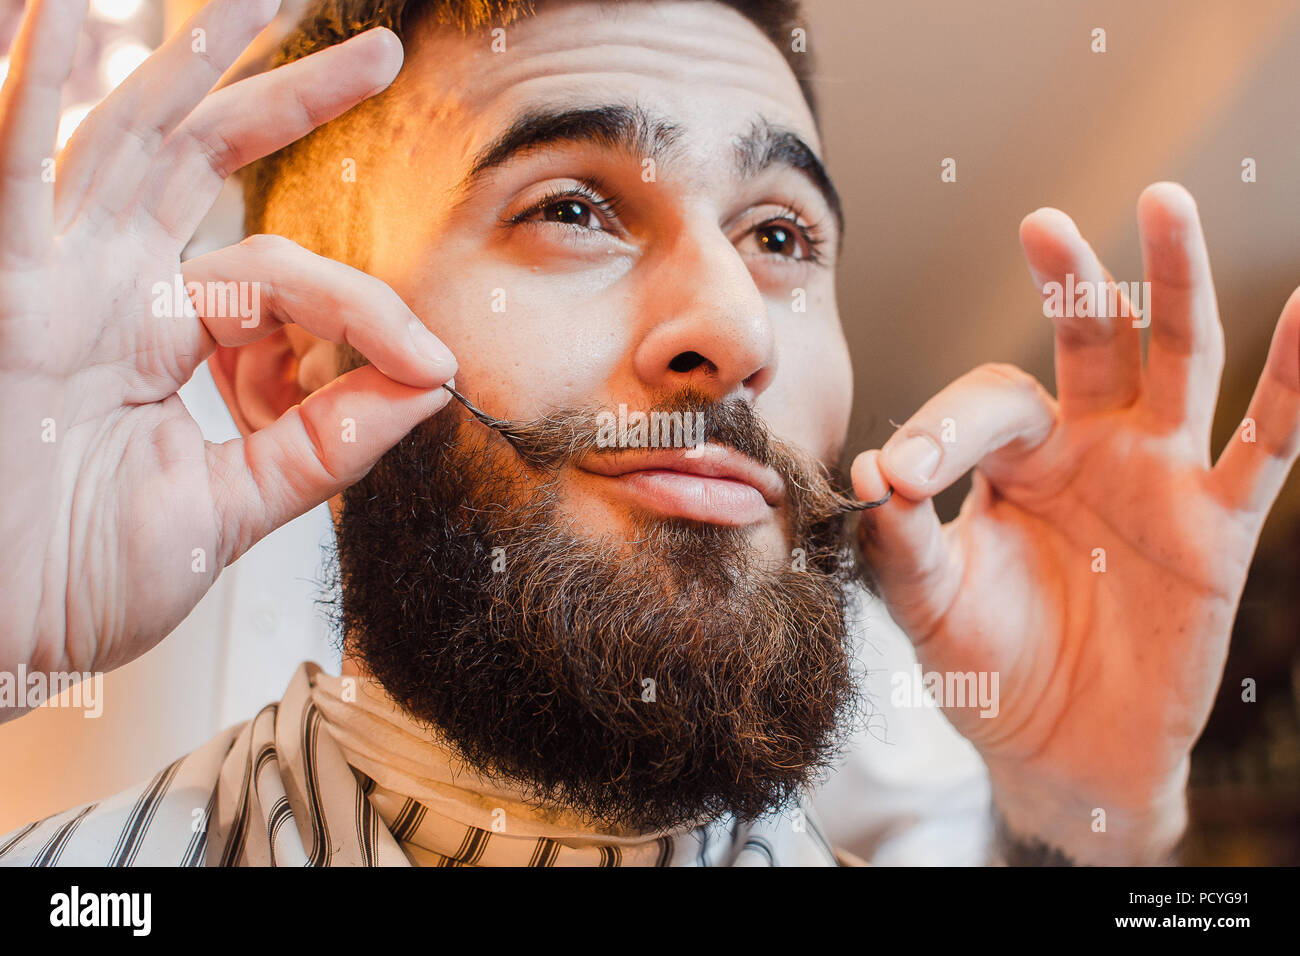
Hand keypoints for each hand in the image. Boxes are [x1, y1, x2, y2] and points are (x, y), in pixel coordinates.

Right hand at [0, 0, 455, 714]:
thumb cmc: (75, 581)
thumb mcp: (231, 508)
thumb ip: (324, 444)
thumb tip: (426, 386)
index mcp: (159, 333)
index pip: (284, 277)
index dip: (368, 308)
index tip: (435, 363)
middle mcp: (105, 287)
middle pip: (208, 160)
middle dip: (289, 96)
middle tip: (381, 52)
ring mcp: (48, 280)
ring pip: (127, 139)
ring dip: (186, 61)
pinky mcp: (0, 294)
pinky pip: (14, 173)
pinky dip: (30, 95)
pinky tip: (50, 17)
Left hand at [851, 182, 1299, 861]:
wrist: (1056, 751)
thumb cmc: (988, 668)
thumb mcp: (929, 608)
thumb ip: (899, 544)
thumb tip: (869, 472)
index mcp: (1014, 459)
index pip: (986, 405)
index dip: (944, 431)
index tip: (903, 477)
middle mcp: (1089, 448)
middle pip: (1088, 342)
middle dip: (1071, 284)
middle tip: (1043, 223)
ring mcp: (1159, 478)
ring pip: (1177, 362)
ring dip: (1174, 285)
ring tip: (1165, 204)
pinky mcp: (1218, 526)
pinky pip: (1267, 445)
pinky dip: (1294, 382)